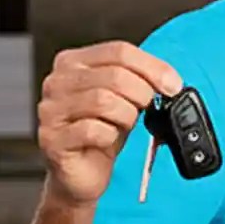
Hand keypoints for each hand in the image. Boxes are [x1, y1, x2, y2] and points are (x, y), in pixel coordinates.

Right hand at [36, 41, 182, 207]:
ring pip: (103, 100)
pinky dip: (110, 136)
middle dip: (142, 93)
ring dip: (127, 116)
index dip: (153, 67)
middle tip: (148, 108)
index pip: (119, 50)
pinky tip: (107, 140)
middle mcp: (58, 82)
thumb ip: (140, 81)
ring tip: (125, 125)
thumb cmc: (101, 133)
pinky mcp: (52, 139)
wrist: (81, 173)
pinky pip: (91, 130)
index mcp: (74, 62)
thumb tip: (169, 81)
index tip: (173, 85)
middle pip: (115, 74)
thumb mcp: (124, 99)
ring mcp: (51, 110)